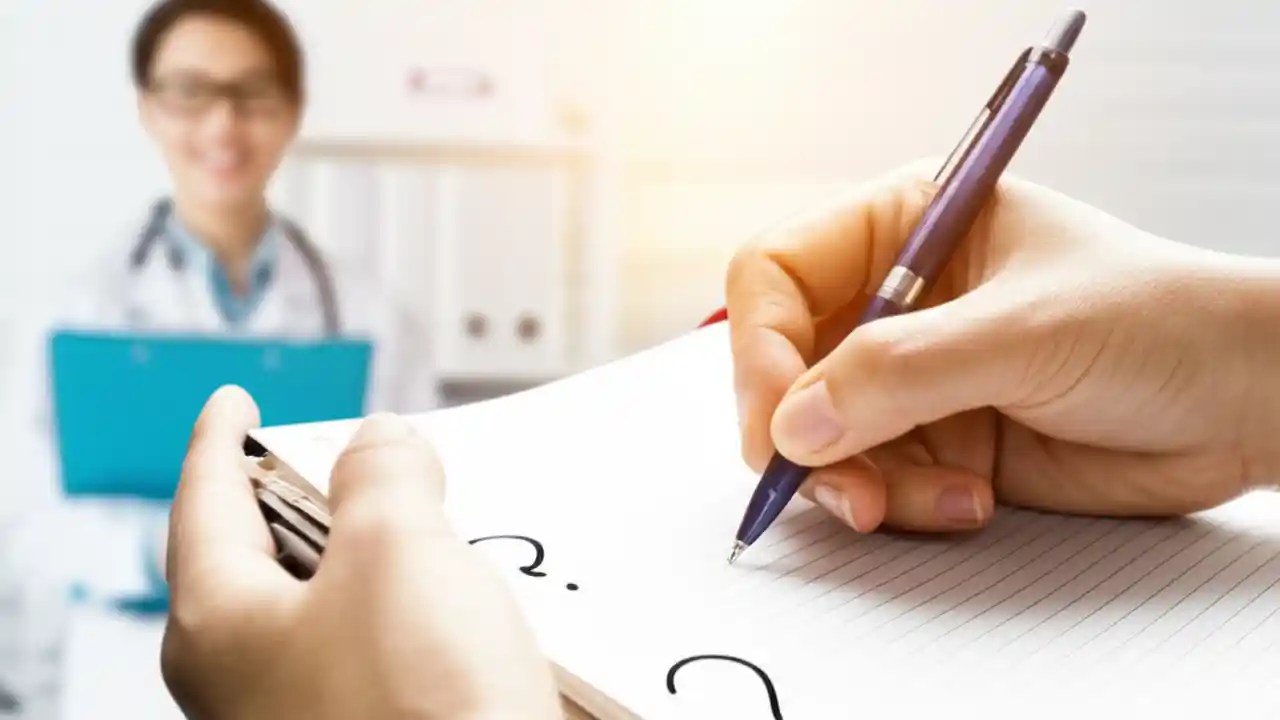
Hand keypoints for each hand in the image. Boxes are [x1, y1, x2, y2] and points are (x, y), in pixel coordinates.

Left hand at [161, 386, 561, 719]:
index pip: (206, 502)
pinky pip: (390, 649)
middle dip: (330, 497)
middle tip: (376, 456)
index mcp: (220, 625)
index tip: (233, 403)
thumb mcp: (395, 549)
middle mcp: (253, 678)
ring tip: (448, 523)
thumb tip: (379, 444)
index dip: (221, 439)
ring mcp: (315, 710)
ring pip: (344, 602)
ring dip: (396, 555)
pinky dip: (426, 610)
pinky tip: (476, 600)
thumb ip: (380, 474)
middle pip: (276, 552)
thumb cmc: (419, 707)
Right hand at [728, 160, 1279, 533]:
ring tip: (940, 498)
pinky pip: (874, 482)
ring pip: (823, 439)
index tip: (777, 420)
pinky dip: (908, 504)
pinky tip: (975, 500)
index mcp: (903, 225)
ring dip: (864, 482)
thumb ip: (900, 374)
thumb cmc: (1159, 322)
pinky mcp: (935, 439)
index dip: (761, 348)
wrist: (1246, 402)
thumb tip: (794, 425)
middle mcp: (894, 298)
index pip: (778, 276)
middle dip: (808, 435)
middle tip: (841, 487)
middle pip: (785, 366)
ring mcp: (912, 375)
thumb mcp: (1024, 334)